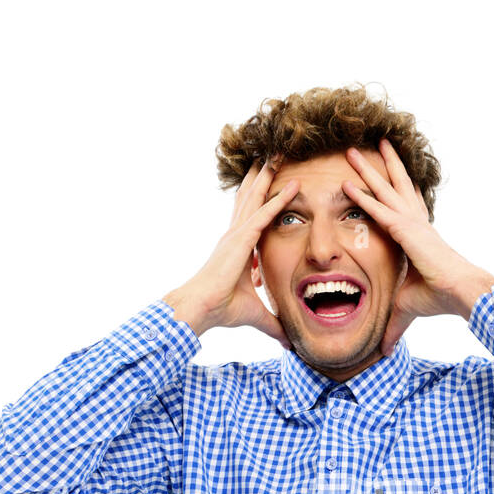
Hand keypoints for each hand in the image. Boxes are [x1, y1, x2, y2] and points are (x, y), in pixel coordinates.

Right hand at [163, 159, 298, 344]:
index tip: (274, 177)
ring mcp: (236, 235)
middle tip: (275, 151)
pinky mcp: (240, 241)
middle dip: (264, 174)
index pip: (254, 214)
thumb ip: (274, 324)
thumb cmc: (220, 310)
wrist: (200, 309)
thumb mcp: (256, 314)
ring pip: (257, 197)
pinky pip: (263, 216)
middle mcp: (236, 234)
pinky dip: (279, 201)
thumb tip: (290, 342)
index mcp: (238, 246)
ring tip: (280, 154)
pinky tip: (293, 186)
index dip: (264, 195)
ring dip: (270, 176)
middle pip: (252, 196)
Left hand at [342, 139, 493, 355]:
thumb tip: (383, 352)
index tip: (377, 174)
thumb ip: (392, 326)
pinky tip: (347, 185)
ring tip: (350, 151)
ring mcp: (412, 223)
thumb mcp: (406, 308)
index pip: (399, 204)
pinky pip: (379, 210)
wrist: (460, 292)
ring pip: (385, 190)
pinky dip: (362, 197)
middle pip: (393, 186)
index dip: (387, 188)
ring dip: (366, 171)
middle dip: (378, 167)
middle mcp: (415, 222)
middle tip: (364, 147)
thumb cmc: (439, 297)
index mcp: (417, 233)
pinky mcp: (407, 231)